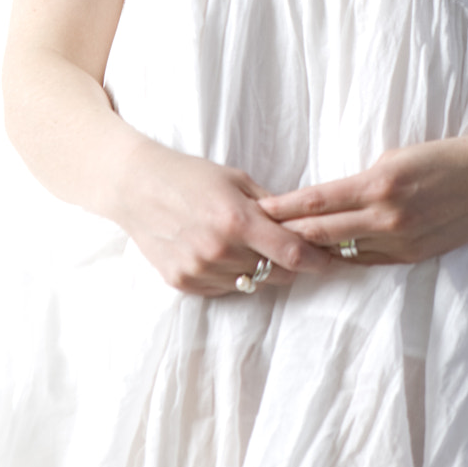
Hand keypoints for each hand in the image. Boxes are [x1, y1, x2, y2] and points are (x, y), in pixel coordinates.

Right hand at [121, 146, 333, 295]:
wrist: (137, 188)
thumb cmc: (190, 176)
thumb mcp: (236, 180)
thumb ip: (270, 206)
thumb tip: (303, 224)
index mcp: (237, 220)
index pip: (291, 253)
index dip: (317, 261)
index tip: (330, 261)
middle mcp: (219, 250)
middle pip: (274, 274)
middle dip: (289, 265)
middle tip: (291, 251)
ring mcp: (199, 270)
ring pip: (250, 284)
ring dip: (258, 271)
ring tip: (248, 248)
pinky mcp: (183, 282)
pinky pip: (223, 289)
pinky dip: (231, 277)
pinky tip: (223, 255)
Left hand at [256, 138, 467, 266]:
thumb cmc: (444, 157)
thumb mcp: (397, 156)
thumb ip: (362, 181)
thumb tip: (329, 197)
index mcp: (379, 183)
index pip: (318, 200)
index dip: (285, 208)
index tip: (260, 209)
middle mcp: (387, 216)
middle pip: (322, 231)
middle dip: (287, 234)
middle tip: (255, 237)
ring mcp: (401, 241)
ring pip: (341, 252)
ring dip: (311, 252)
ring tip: (281, 253)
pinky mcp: (413, 256)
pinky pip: (368, 262)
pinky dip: (343, 260)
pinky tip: (323, 260)